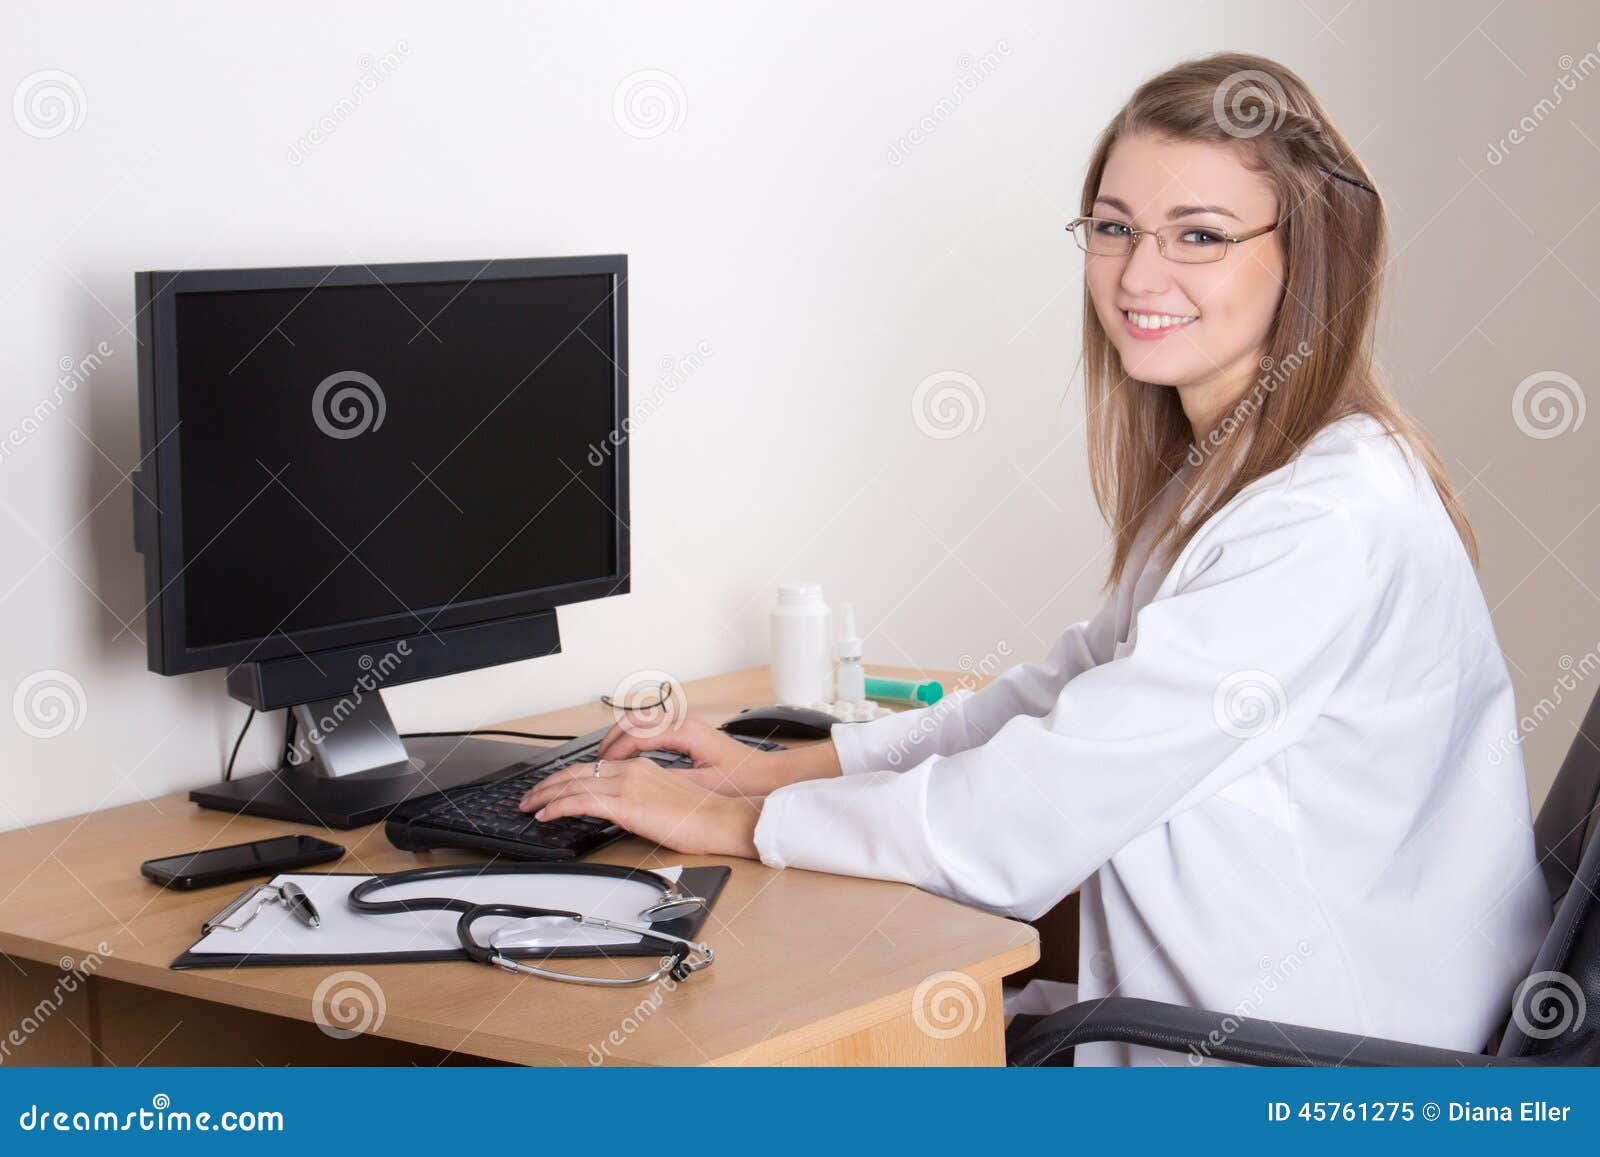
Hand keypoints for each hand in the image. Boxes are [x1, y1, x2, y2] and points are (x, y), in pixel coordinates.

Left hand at [517, 757, 760, 857]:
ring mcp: (627, 785)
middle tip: (529, 796)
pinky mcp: (625, 804)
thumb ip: (642, 798)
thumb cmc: (701, 816)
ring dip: (545, 795)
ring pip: (572, 784)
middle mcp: (630, 770)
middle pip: (576, 771)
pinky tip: (545, 815)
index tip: (550, 787)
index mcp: (640, 767)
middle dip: (547, 784)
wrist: (720, 818)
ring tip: (529, 806)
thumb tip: (623, 810)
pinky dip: (557, 807)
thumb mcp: (666, 799)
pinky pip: (580, 802)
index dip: (565, 777)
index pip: (591, 767)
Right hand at [594, 715, 793, 797]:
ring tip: (605, 759)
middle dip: (610, 740)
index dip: (615, 752)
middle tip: (596, 761)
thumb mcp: (701, 783)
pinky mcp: (686, 732)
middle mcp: (682, 722)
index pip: (637, 734)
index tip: (602, 768)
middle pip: (633, 721)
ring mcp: (684, 724)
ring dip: (620, 738)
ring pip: (641, 722)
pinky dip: (633, 739)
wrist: (766, 774)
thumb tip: (639, 781)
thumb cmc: (741, 779)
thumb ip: (669, 779)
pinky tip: (627, 757)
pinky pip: (650, 729)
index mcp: (685, 731)